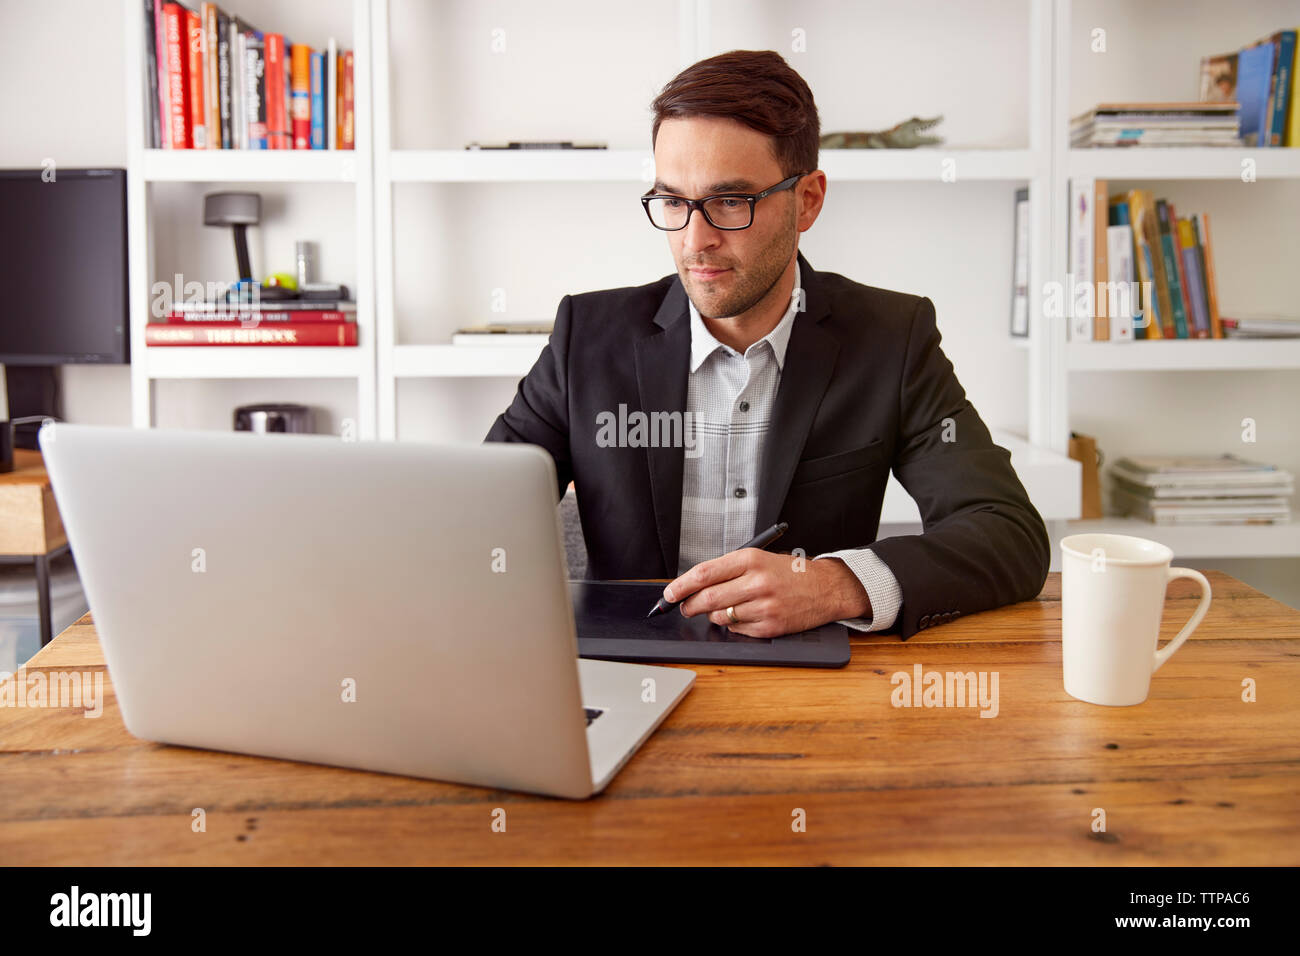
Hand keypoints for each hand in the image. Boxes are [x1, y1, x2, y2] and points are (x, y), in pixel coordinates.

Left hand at [664, 549, 871, 637]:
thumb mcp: (758, 559)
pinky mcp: (770, 626)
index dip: (680, 586)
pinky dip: (733, 625)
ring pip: (720, 617)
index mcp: (750, 559)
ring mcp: (764, 606)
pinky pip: (737, 630)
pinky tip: (745, 616)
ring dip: (713, 616)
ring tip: (724, 608)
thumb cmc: (789, 573)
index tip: (669, 594)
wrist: (826, 588)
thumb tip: (693, 586)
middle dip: (689, 606)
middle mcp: (756, 582)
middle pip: (707, 598)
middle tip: (685, 608)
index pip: (704, 574)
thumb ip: (727, 570)